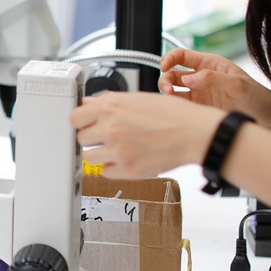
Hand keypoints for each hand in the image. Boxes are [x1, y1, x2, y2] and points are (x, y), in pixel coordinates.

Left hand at [71, 91, 224, 178]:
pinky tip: (126, 159)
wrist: (195, 133)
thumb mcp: (138, 98)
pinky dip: (113, 168)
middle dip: (92, 138)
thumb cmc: (173, 114)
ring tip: (119, 148)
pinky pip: (105, 172)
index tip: (87, 124)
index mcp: (110, 107)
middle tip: (107, 136)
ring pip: (90, 157)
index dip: (82, 121)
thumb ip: (109, 101)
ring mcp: (118, 151)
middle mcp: (110, 128)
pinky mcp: (128, 170)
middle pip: (81, 138)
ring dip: (101, 154)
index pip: (75, 118)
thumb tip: (89, 103)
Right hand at [158, 48, 270, 114]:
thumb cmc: (258, 96)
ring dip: (168, 93)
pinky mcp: (199, 108)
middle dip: (166, 79)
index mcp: (209, 64)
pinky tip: (177, 109)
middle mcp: (201, 77)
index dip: (169, 58)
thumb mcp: (238, 83)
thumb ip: (212, 78)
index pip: (182, 55)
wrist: (268, 117)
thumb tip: (188, 78)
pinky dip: (174, 106)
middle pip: (173, 73)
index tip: (164, 66)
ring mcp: (199, 93)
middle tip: (169, 90)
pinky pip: (181, 106)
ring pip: (173, 90)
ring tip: (171, 99)